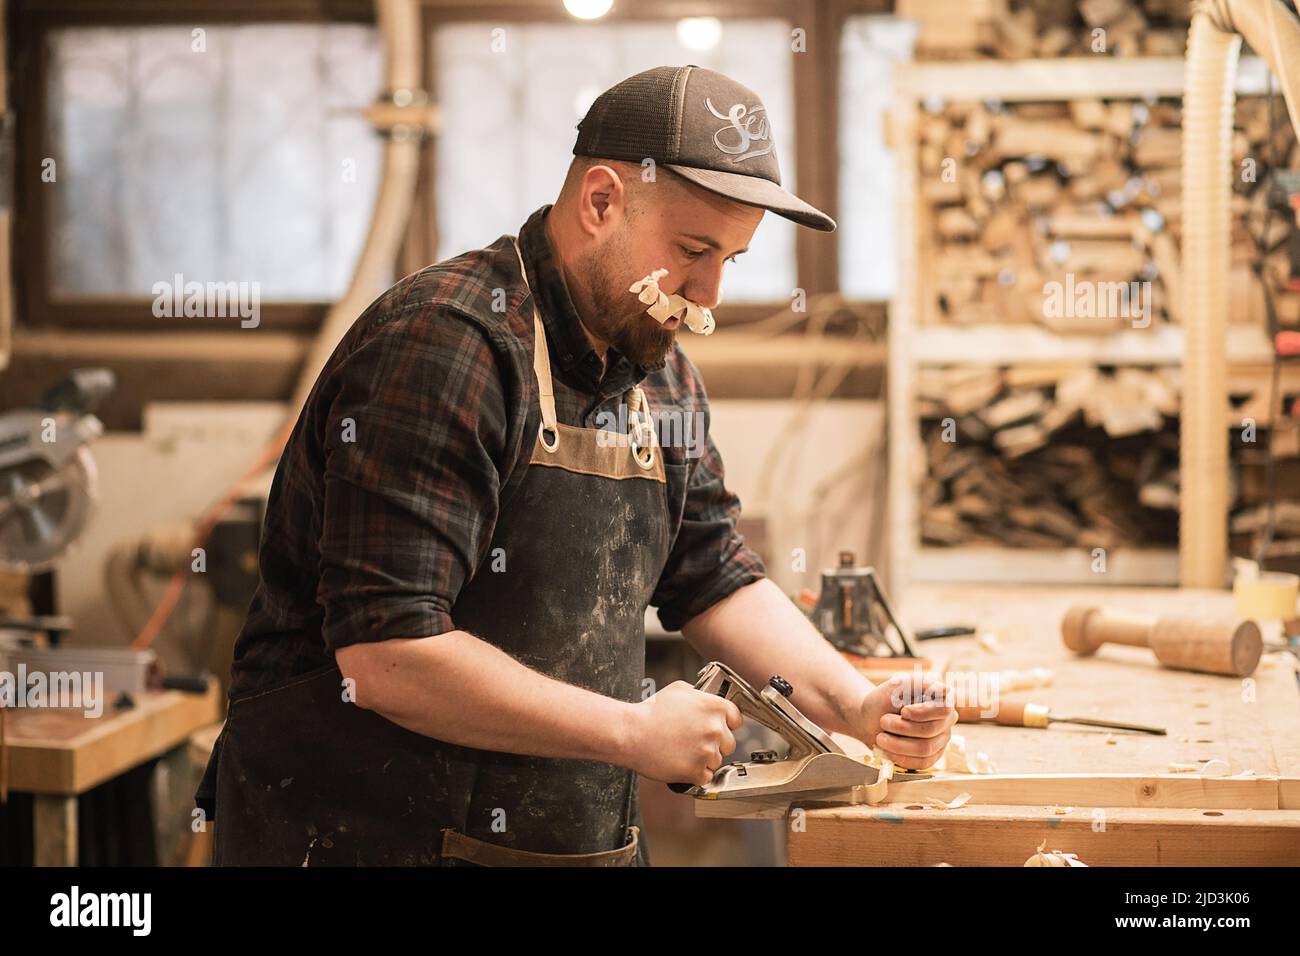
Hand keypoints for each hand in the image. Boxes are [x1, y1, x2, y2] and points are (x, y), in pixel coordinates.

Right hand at [627, 681, 741, 784]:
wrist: (631, 733)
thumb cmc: (651, 711)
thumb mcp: (679, 690)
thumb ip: (700, 695)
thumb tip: (707, 700)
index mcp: (715, 707)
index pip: (737, 720)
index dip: (726, 724)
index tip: (718, 728)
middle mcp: (715, 729)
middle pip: (729, 743)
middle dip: (715, 744)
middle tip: (695, 742)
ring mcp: (707, 751)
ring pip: (717, 761)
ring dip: (704, 760)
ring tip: (683, 752)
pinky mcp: (697, 771)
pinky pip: (706, 777)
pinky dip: (695, 774)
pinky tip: (682, 764)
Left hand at [854, 672, 955, 769]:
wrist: (870, 718)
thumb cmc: (885, 699)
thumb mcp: (896, 685)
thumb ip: (918, 683)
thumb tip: (946, 690)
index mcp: (942, 700)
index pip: (944, 709)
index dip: (922, 712)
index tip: (903, 711)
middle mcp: (946, 721)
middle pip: (931, 730)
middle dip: (902, 727)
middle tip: (883, 721)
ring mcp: (940, 740)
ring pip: (926, 749)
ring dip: (898, 744)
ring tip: (880, 738)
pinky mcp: (931, 756)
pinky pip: (922, 763)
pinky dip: (902, 758)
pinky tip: (887, 751)